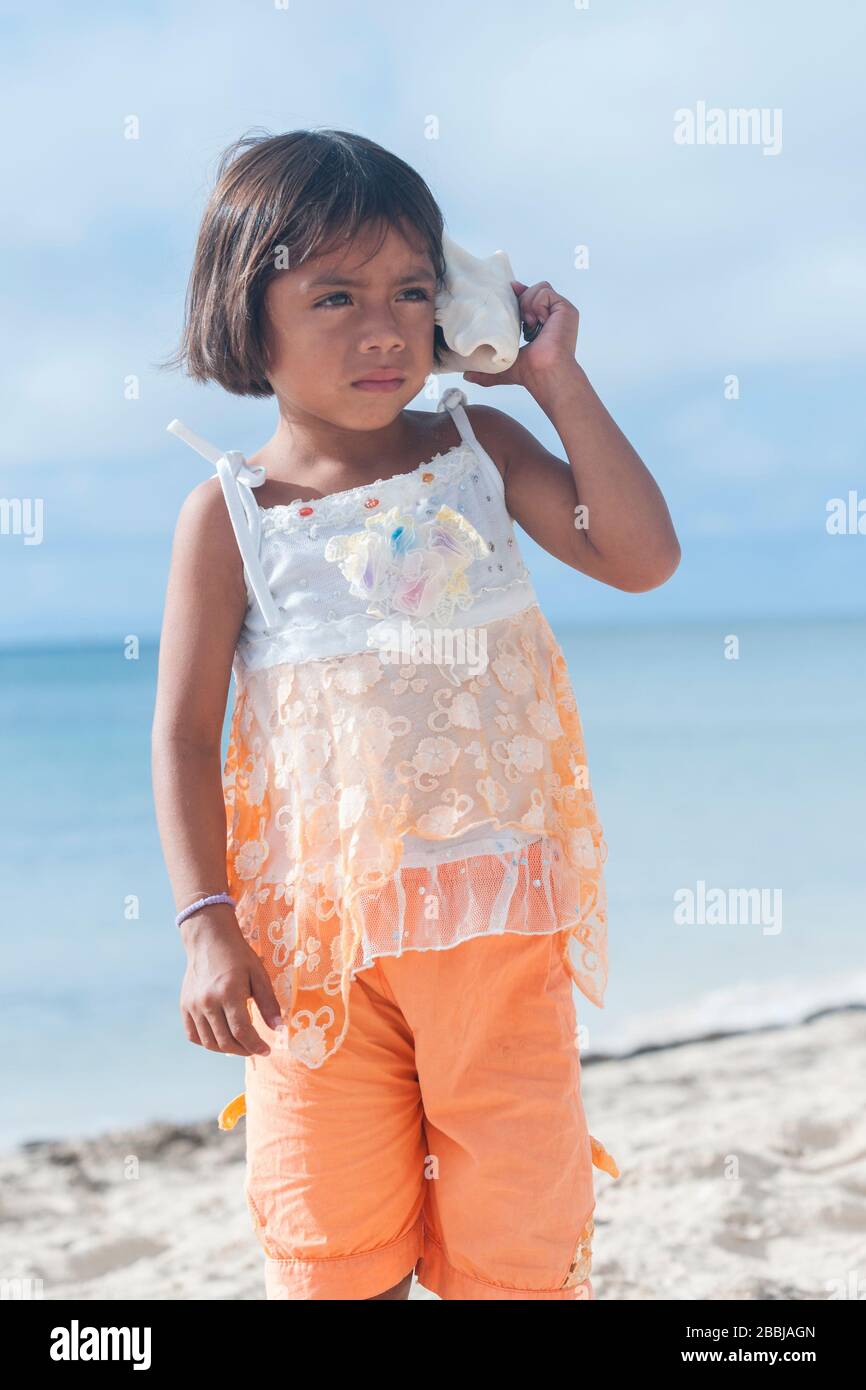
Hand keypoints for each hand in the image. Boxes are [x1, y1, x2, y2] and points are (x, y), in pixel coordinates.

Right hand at [179, 906, 283, 1056]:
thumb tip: (279, 1028)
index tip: (267, 1051)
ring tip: (240, 1044)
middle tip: (255, 1048)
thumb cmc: (238, 956)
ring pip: (209, 1042)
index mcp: (228, 993)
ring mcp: (193, 1006)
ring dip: (226, 1049)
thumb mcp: (259, 975)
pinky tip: (220, 1038)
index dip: (256, 1046)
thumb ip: (268, 1003)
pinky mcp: (184, 1006)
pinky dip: (207, 1042)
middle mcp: (207, 1002)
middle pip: (225, 1041)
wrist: (209, 939)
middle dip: (244, 1050)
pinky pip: (193, 1035)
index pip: (242, 1032)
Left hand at [463, 279, 579, 392]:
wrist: (544, 372)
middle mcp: (554, 316)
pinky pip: (545, 292)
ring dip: (529, 304)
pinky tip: (536, 321)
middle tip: (522, 321)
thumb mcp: (504, 367)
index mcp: (543, 324)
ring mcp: (561, 312)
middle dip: (522, 300)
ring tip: (530, 324)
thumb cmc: (531, 373)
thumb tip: (466, 376)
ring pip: (540, 288)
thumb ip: (487, 371)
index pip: (529, 299)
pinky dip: (537, 304)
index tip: (508, 292)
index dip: (518, 294)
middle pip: (534, 290)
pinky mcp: (566, 309)